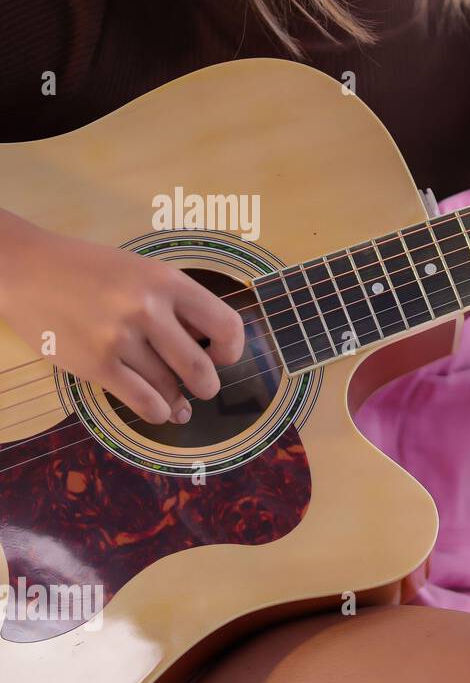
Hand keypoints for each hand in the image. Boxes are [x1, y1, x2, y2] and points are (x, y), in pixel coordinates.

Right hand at [0, 211, 244, 423]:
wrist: (25, 270)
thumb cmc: (88, 270)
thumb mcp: (142, 271)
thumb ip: (176, 301)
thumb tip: (210, 343)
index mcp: (167, 281)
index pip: (226, 325)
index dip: (231, 349)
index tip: (221, 356)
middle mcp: (147, 308)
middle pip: (200, 367)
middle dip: (207, 385)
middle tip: (203, 388)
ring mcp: (120, 338)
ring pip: (169, 387)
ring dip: (179, 403)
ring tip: (180, 407)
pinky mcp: (95, 364)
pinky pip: (143, 402)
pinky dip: (158, 413)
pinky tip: (160, 411)